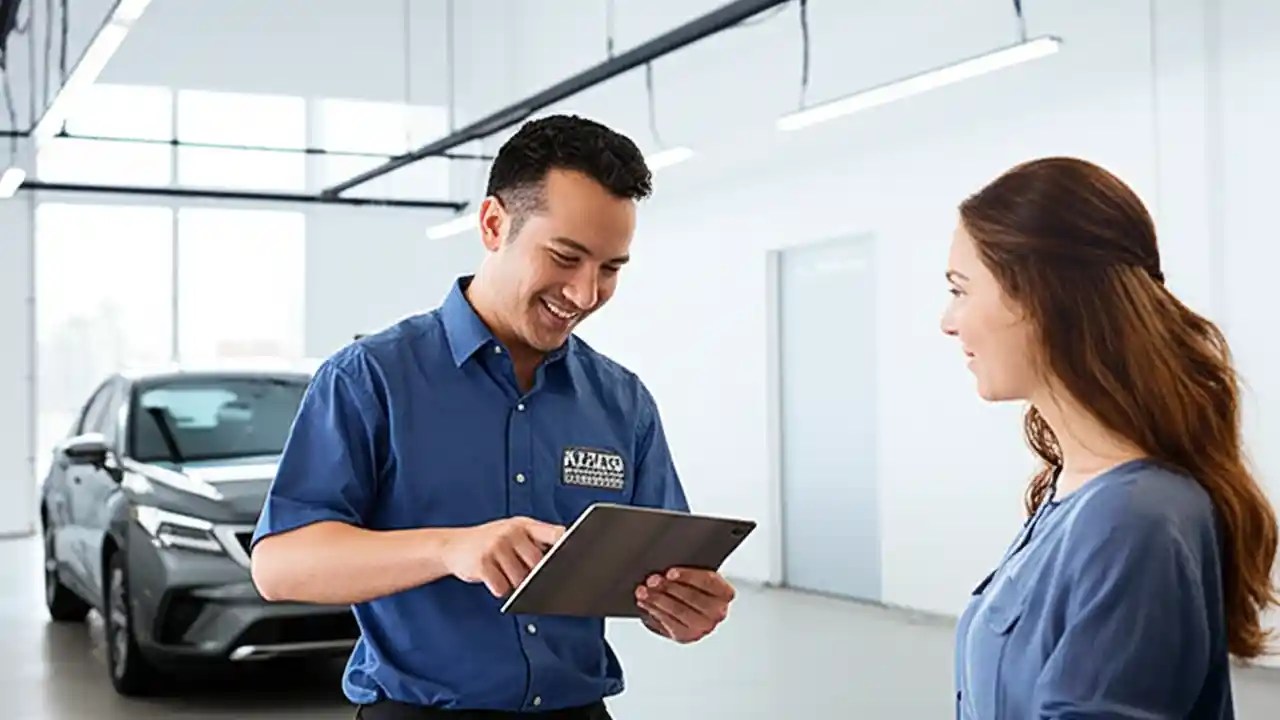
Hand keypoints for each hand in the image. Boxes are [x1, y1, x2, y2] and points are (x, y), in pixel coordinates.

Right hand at [442, 517, 564, 596]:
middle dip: (532, 574)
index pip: (555, 533)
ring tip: (503, 571)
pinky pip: (502, 587)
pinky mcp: (482, 563)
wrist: (453, 546)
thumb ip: (537, 540)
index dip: (567, 546)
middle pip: (539, 564)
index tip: (577, 554)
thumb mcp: (513, 532)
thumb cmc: (488, 541)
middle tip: (519, 569)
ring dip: (513, 583)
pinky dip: (499, 588)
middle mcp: (511, 532)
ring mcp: (496, 546)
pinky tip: (492, 577)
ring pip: (520, 579)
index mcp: (524, 524)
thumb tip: (564, 554)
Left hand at [635, 567, 734, 642]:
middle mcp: (718, 612)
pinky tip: (646, 603)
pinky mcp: (687, 636)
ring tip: (644, 591)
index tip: (671, 572)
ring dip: (658, 600)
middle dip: (669, 587)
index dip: (688, 576)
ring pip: (679, 611)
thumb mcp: (697, 576)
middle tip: (653, 580)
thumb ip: (688, 572)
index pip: (708, 581)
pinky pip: (669, 622)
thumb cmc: (694, 588)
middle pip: (692, 597)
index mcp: (724, 593)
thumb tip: (667, 570)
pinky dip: (654, 611)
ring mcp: (703, 626)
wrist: (694, 610)